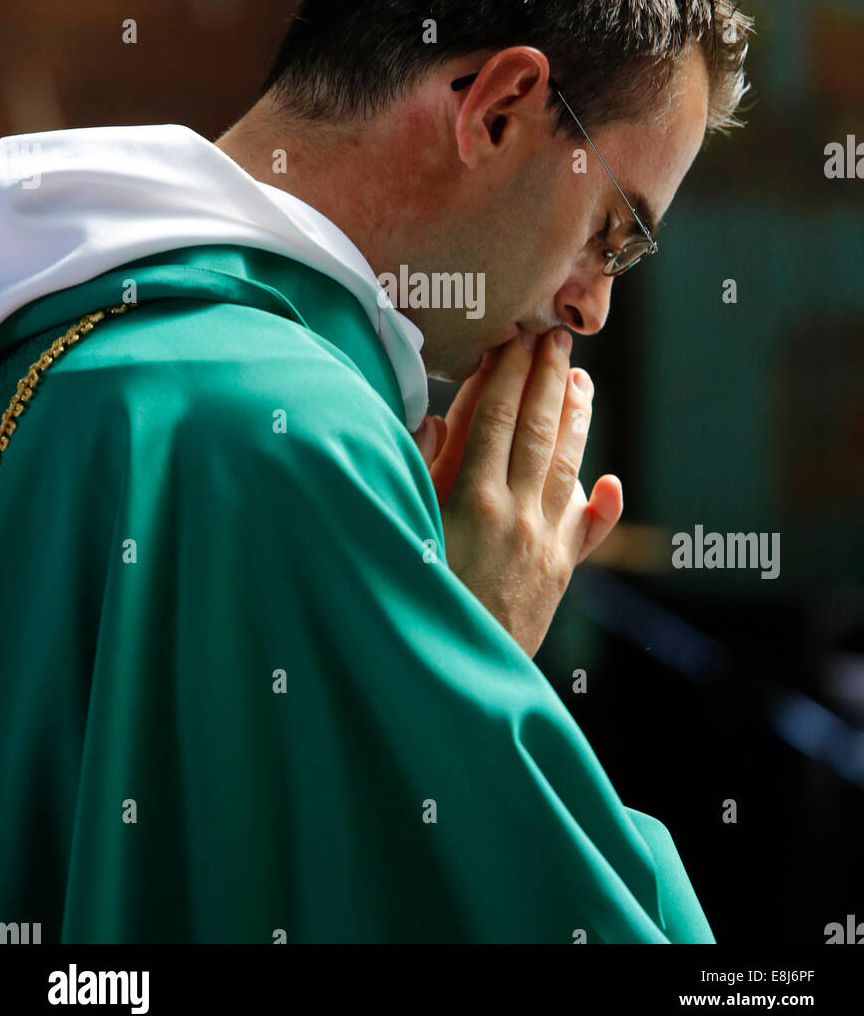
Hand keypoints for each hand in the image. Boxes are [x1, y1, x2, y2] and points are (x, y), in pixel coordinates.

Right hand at [415, 331, 622, 656]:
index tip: (513, 339)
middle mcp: (515, 516)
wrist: (448, 678)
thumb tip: (435, 417)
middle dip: (546, 380)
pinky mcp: (557, 575)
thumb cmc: (411, 595)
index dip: (506, 375)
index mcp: (471, 500)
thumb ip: (417, 468)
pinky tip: (613, 484)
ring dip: (575, 420)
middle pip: (536, 432)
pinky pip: (586, 536)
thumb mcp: (403, 527)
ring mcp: (542, 545)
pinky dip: (604, 510)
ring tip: (580, 380)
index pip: (494, 419)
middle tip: (554, 338)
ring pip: (567, 468)